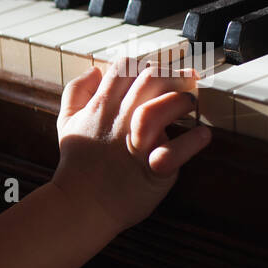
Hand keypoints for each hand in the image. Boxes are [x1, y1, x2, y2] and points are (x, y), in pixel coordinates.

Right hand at [52, 57, 210, 231]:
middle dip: (172, 74)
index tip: (156, 72)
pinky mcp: (151, 170)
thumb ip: (75, 91)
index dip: (143, 62)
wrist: (79, 205)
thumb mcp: (66, 122)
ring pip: (160, 108)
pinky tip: (201, 136)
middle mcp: (118, 122)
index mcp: (100, 107)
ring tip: (189, 105)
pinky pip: (175, 152)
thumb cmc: (78, 164)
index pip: (124, 67)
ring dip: (181, 101)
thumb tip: (94, 70)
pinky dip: (193, 141)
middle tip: (186, 80)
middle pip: (148, 79)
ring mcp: (135, 146)